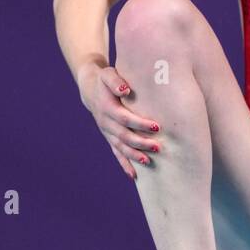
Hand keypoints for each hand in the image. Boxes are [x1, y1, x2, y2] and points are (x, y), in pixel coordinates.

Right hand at [78, 63, 161, 179]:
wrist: (91, 88)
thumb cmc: (105, 80)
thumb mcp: (108, 74)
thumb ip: (116, 81)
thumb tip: (126, 89)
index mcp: (107, 108)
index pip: (125, 118)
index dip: (140, 124)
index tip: (157, 126)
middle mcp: (106, 123)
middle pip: (124, 136)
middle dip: (141, 143)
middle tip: (158, 146)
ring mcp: (107, 132)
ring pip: (120, 147)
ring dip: (134, 155)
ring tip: (148, 161)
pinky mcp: (109, 138)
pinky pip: (116, 153)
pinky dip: (125, 164)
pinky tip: (134, 176)